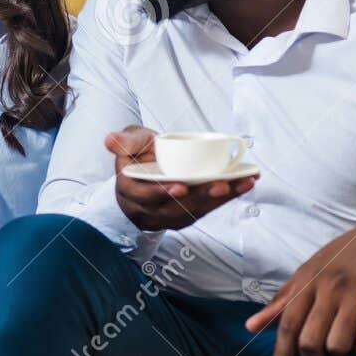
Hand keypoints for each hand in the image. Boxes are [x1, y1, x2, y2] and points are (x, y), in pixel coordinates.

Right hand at [108, 125, 256, 231]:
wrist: (142, 178)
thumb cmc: (137, 159)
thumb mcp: (130, 145)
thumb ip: (124, 142)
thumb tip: (110, 140)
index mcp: (132, 191)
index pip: (147, 195)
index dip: (162, 193)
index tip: (180, 186)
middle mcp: (151, 209)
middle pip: (179, 206)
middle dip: (202, 196)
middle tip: (222, 184)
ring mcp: (171, 215)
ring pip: (197, 209)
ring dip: (222, 198)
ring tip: (242, 182)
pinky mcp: (188, 215)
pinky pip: (209, 208)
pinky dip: (228, 197)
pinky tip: (244, 184)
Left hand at [244, 213, 355, 355]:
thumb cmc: (349, 253)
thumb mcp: (311, 268)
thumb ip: (283, 299)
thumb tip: (251, 326)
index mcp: (308, 280)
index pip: (287, 325)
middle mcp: (330, 288)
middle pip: (309, 341)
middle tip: (319, 355)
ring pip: (337, 345)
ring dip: (339, 352)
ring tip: (343, 339)